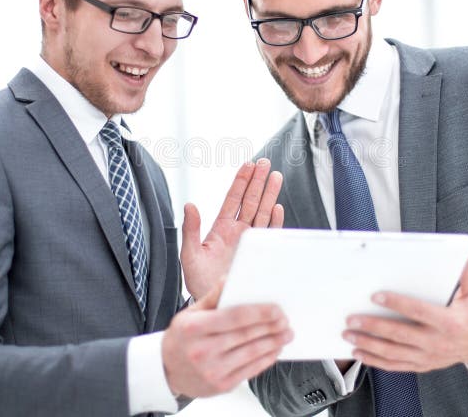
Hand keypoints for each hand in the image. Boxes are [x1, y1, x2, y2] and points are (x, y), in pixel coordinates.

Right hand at [162, 279, 292, 397]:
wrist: (167, 370)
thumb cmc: (182, 338)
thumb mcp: (190, 314)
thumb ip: (212, 297)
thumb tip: (230, 278)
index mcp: (195, 328)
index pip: (234, 317)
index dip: (259, 312)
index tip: (276, 308)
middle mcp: (202, 350)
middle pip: (245, 335)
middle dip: (270, 327)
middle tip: (285, 319)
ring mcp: (212, 370)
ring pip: (251, 354)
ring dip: (273, 343)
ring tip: (286, 334)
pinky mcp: (221, 385)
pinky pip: (250, 370)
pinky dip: (266, 359)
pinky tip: (274, 349)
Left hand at [181, 159, 283, 298]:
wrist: (214, 304)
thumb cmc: (199, 281)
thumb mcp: (189, 254)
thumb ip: (190, 229)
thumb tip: (189, 205)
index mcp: (221, 228)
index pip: (233, 199)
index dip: (241, 182)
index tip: (248, 165)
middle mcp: (237, 232)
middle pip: (251, 201)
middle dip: (258, 182)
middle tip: (265, 163)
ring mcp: (249, 242)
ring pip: (263, 213)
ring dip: (269, 195)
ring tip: (276, 176)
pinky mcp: (259, 254)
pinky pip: (269, 234)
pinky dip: (274, 221)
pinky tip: (278, 207)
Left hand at [343, 250, 467, 372]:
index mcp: (448, 322)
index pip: (418, 312)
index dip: (397, 304)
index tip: (376, 296)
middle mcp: (436, 342)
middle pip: (399, 334)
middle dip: (373, 326)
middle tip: (352, 318)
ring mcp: (428, 356)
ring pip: (393, 353)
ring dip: (369, 344)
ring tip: (349, 334)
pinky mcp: (422, 365)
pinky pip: (395, 365)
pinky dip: (375, 361)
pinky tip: (360, 353)